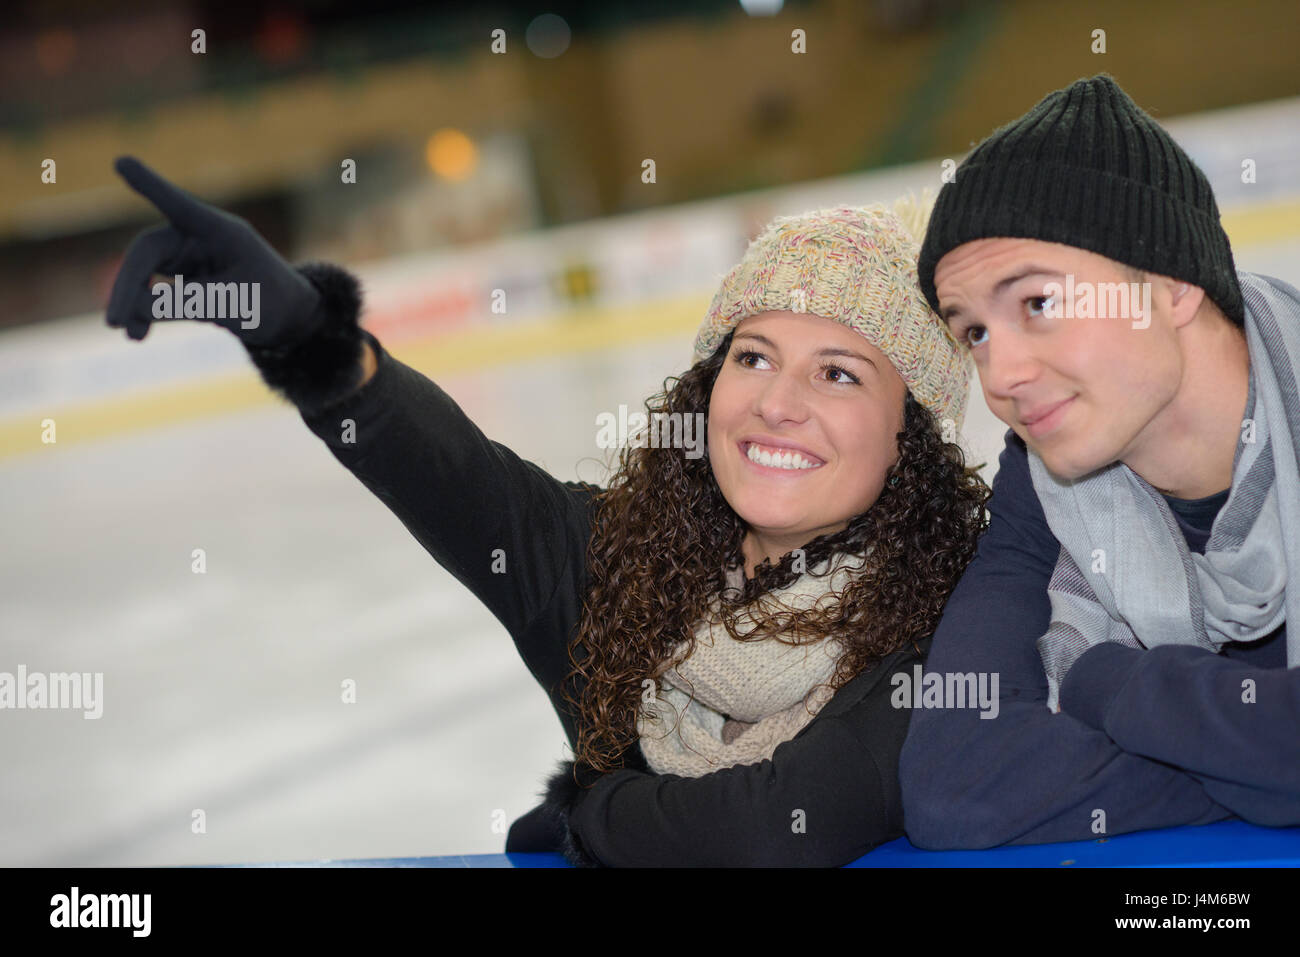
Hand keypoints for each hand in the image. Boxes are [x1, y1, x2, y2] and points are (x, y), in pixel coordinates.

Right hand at [106, 156, 321, 347]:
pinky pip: (153, 291)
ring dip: (132, 302)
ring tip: (130, 335)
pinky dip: (145, 312)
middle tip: (112, 321)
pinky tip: (137, 334)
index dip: (149, 185)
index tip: (121, 162)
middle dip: (127, 285)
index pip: (179, 205)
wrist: (287, 317)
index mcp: (220, 231)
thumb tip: (132, 307)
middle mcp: (198, 237)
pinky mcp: (183, 277)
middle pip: (147, 252)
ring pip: (144, 272)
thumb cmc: (271, 302)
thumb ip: (188, 303)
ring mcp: (187, 256)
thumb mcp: (235, 306)